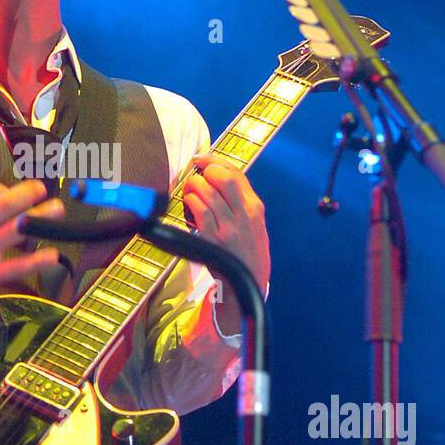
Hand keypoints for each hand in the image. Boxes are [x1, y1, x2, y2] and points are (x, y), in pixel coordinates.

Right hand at [0, 179, 64, 323]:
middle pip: (4, 207)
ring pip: (14, 232)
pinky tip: (52, 255)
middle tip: (41, 188)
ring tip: (56, 210)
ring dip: (39, 218)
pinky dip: (35, 262)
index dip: (8, 190)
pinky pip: (14, 268)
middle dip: (27, 194)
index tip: (17, 194)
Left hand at [182, 152, 269, 333]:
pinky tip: (189, 206)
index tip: (201, 159)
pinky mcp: (213, 240)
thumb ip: (240, 201)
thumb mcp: (254, 224)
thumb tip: (216, 173)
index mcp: (255, 208)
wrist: (247, 284)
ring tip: (190, 192)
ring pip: (207, 192)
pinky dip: (190, 203)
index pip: (236, 173)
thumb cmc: (247, 251)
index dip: (215, 160)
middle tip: (195, 175)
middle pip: (223, 177)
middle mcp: (245, 215)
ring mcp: (228, 228)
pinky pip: (198, 211)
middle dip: (205, 170)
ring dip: (193, 186)